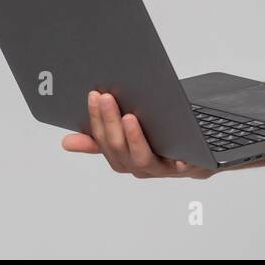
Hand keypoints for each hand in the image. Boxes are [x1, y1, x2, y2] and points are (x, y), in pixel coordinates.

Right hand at [62, 91, 215, 178]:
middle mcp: (137, 167)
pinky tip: (176, 150)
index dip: (96, 119)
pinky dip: (177, 161)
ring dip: (133, 138)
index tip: (94, 95)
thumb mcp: (127, 137)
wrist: (197, 160)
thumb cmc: (158, 143)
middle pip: (118, 149)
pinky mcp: (185, 168)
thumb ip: (100, 139)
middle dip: (109, 122)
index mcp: (121, 158)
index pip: (101, 140)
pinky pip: (180, 167)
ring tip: (130, 117)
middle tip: (107, 97)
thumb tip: (66, 142)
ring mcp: (160, 169)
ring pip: (140, 159)